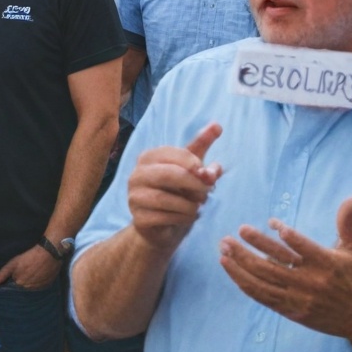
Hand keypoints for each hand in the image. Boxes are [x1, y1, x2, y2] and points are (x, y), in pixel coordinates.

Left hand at [0, 244, 63, 290]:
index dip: (14, 279)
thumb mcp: (14, 263)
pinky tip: (39, 273)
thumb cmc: (30, 257)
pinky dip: (39, 281)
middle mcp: (29, 289)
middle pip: (23, 286)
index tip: (16, 273)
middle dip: (22, 280)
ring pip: (32, 286)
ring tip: (33, 270)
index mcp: (20, 284)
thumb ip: (3, 274)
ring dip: (31, 281)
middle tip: (26, 269)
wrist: (49, 253)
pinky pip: (40, 285)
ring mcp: (39, 287)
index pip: (14, 285)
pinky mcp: (47, 284)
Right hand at [125, 123, 222, 252]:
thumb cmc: (177, 191)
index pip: (175, 154)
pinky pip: (164, 217)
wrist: (162, 226)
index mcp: (149, 157)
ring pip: (166, 199)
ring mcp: (134, 197)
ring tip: (198, 207)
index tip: (209, 175)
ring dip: (190, 204)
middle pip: (170, 175)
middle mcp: (137, 174)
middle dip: (194, 184)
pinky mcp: (138, 218)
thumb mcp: (192, 168)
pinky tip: (188, 217)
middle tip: (207, 192)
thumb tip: (217, 126)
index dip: (196, 164)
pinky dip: (182, 218)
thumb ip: (202, 148)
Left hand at [218, 198, 351, 340]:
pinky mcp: (292, 311)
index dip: (286, 235)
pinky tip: (232, 270)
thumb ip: (349, 223)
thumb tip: (351, 198)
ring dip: (241, 266)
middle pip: (274, 266)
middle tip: (231, 236)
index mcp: (328, 264)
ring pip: (263, 283)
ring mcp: (299, 299)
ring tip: (224, 250)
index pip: (302, 248)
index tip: (271, 223)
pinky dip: (245, 284)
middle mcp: (311, 283)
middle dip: (249, 250)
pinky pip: (263, 297)